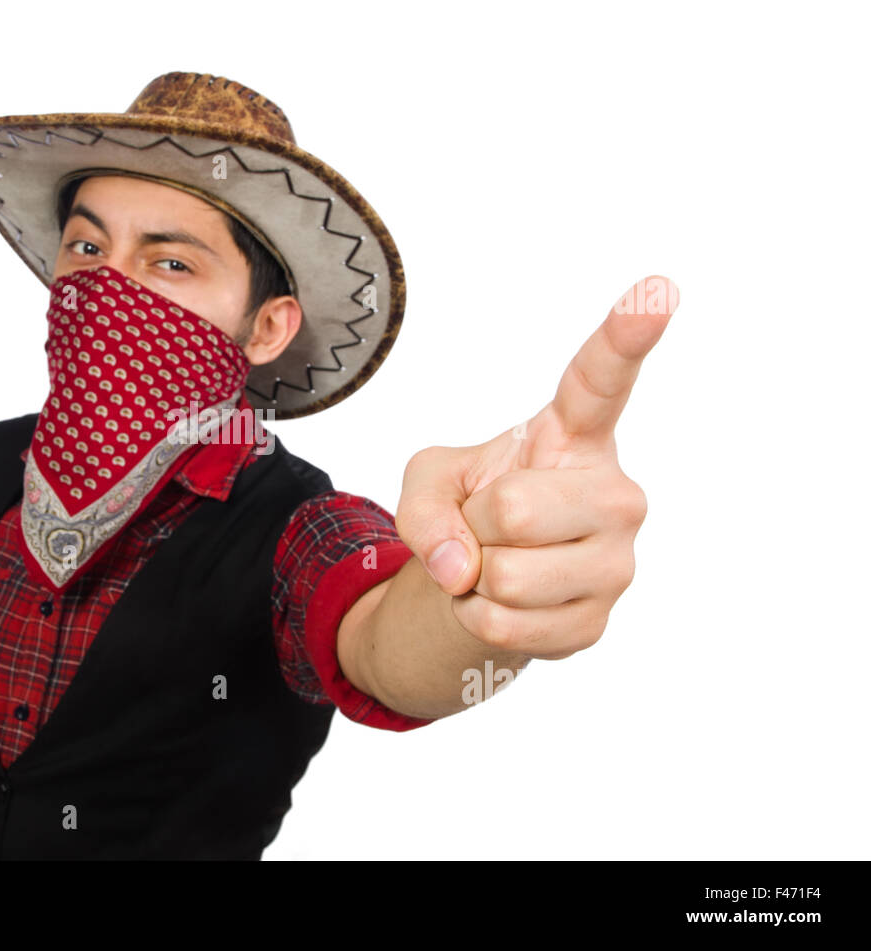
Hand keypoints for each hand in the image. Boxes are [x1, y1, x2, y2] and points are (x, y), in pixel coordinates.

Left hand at [395, 276, 677, 659]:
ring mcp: (617, 561)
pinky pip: (505, 626)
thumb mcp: (429, 481)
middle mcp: (615, 492)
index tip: (658, 290)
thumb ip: (423, 505)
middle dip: (474, 527)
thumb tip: (462, 568)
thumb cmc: (472, 508)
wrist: (483, 582)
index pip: (602, 380)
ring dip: (473, 580)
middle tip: (489, 528)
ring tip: (496, 565)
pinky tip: (500, 603)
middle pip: (516, 511)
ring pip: (508, 578)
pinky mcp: (598, 621)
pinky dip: (476, 618)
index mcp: (576, 435)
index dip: (626, 336)